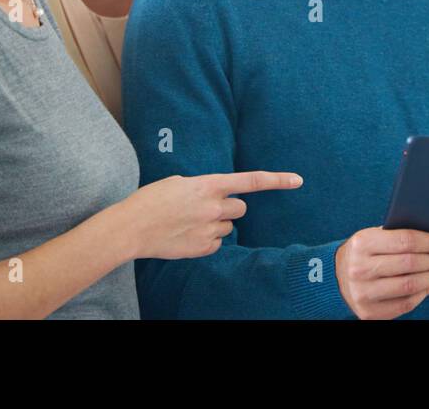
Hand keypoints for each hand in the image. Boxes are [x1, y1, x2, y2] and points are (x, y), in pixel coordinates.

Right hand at [122, 170, 301, 259]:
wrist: (131, 227)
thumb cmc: (151, 200)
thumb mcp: (179, 182)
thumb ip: (203, 187)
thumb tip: (215, 194)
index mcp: (208, 185)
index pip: (251, 181)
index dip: (277, 180)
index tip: (297, 180)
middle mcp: (214, 206)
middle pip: (240, 208)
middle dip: (229, 208)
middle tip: (206, 208)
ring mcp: (209, 229)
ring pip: (228, 227)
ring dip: (216, 224)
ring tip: (189, 223)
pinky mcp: (203, 248)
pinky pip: (217, 244)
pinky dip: (206, 240)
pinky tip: (187, 236)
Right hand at [334, 227, 428, 318]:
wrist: (335, 278)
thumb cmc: (365, 252)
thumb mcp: (374, 236)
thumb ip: (398, 235)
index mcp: (362, 243)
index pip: (406, 241)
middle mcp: (360, 268)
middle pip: (410, 264)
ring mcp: (363, 293)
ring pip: (410, 286)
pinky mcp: (368, 312)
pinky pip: (405, 304)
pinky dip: (422, 294)